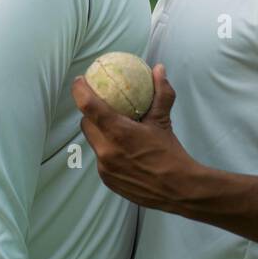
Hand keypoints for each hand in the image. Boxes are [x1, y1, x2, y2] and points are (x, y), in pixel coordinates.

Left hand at [71, 64, 198, 210]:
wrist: (178, 189)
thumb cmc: (170, 153)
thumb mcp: (163, 121)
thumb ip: (160, 93)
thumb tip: (158, 69)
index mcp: (118, 132)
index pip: (88, 106)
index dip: (79, 90)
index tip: (80, 80)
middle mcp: (106, 150)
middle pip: (86, 124)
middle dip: (89, 113)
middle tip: (100, 105)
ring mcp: (104, 167)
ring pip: (93, 142)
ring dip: (99, 132)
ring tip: (112, 127)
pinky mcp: (107, 180)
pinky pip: (101, 159)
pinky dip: (107, 150)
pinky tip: (121, 149)